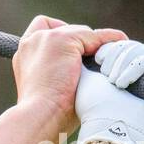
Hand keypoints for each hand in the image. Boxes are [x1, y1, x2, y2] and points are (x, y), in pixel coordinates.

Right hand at [12, 15, 127, 136]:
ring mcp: (45, 38)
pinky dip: (109, 40)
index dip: (61, 36)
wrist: (40, 116)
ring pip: (80, 31)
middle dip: (81, 43)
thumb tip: (89, 70)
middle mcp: (31, 43)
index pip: (43, 29)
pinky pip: (95, 35)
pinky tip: (119, 48)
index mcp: (24, 56)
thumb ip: (62, 74)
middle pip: (64, 28)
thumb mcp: (51, 90)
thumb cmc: (48, 114)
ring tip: (105, 62)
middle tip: (93, 62)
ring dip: (94, 44)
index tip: (74, 55)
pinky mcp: (62, 39)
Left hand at [73, 39, 143, 143]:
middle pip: (135, 47)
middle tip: (105, 72)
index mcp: (123, 73)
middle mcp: (142, 76)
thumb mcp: (86, 81)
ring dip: (126, 61)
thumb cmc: (94, 111)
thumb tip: (91, 44)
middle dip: (118, 54)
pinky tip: (123, 83)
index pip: (123, 47)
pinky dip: (138, 66)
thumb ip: (87, 61)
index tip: (96, 57)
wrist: (107, 132)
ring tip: (114, 82)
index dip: (111, 48)